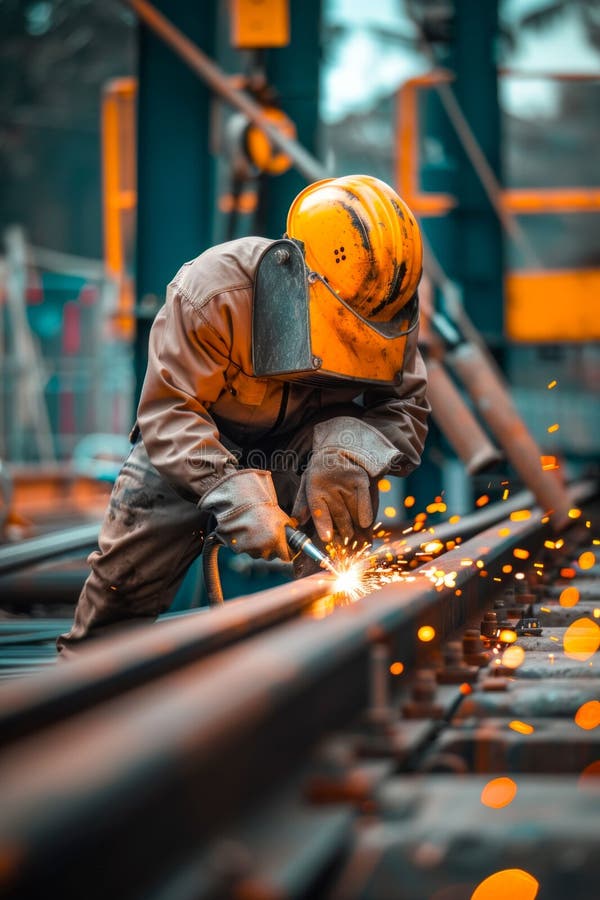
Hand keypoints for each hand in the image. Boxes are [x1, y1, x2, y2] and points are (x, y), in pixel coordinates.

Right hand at [200, 470, 290, 560]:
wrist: (241, 502)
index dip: (285, 551)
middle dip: (270, 548)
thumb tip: (294, 539)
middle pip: (270, 556)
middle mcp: (264, 548)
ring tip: (254, 531)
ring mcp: (250, 549)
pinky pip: (245, 550)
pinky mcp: (237, 548)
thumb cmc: (262, 508)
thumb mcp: (282, 519)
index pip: (286, 557)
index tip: (283, 547)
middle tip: (266, 534)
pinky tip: (245, 532)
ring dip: (257, 546)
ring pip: (257, 553)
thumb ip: (289, 532)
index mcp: (276, 541)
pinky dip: (245, 544)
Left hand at [292, 417, 400, 542]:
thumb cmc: (321, 473)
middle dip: (342, 530)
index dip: (323, 524)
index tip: (327, 538)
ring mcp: (346, 481)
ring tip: (353, 537)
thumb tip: (296, 522)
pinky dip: (365, 514)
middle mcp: (330, 484)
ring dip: (353, 526)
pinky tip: (364, 523)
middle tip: (343, 542)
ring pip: (352, 511)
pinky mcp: (360, 479)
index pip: (319, 509)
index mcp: (314, 486)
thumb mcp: (307, 483)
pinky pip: (364, 501)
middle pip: (339, 514)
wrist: (339, 449)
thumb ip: (302, 504)